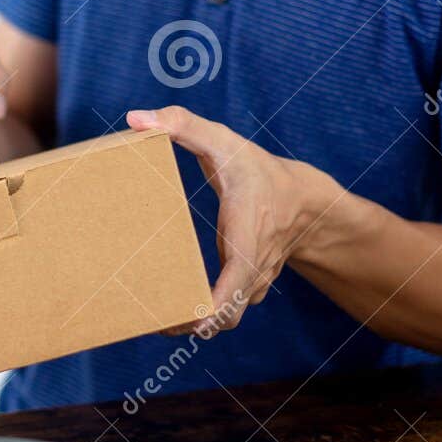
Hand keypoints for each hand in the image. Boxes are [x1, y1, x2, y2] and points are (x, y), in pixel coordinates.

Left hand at [127, 107, 341, 334]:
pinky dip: (205, 314)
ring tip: (157, 320)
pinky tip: (175, 307)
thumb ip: (182, 125)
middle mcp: (253, 265)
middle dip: (192, 323)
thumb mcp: (225, 141)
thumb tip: (136, 119)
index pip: (236, 282)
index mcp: (247, 234)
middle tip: (155, 322)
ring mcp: (254, 281)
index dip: (212, 306)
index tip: (186, 318)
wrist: (306, 200)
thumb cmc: (259, 170)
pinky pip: (228, 309)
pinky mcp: (249, 287)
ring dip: (196, 322)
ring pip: (227, 317)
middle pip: (227, 315)